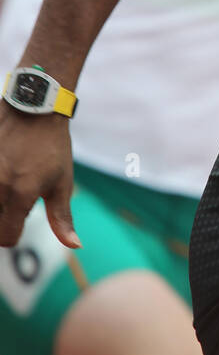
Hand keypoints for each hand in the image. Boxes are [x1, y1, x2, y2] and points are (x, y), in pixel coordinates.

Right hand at [0, 103, 78, 247]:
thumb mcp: (62, 183)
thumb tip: (75, 245)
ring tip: (8, 186)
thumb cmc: (52, 147)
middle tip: (13, 203)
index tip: (19, 223)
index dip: (13, 236)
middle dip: (2, 219)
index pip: (6, 238)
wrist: (34, 109)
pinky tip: (3, 169)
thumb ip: (62, 218)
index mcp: (20, 196)